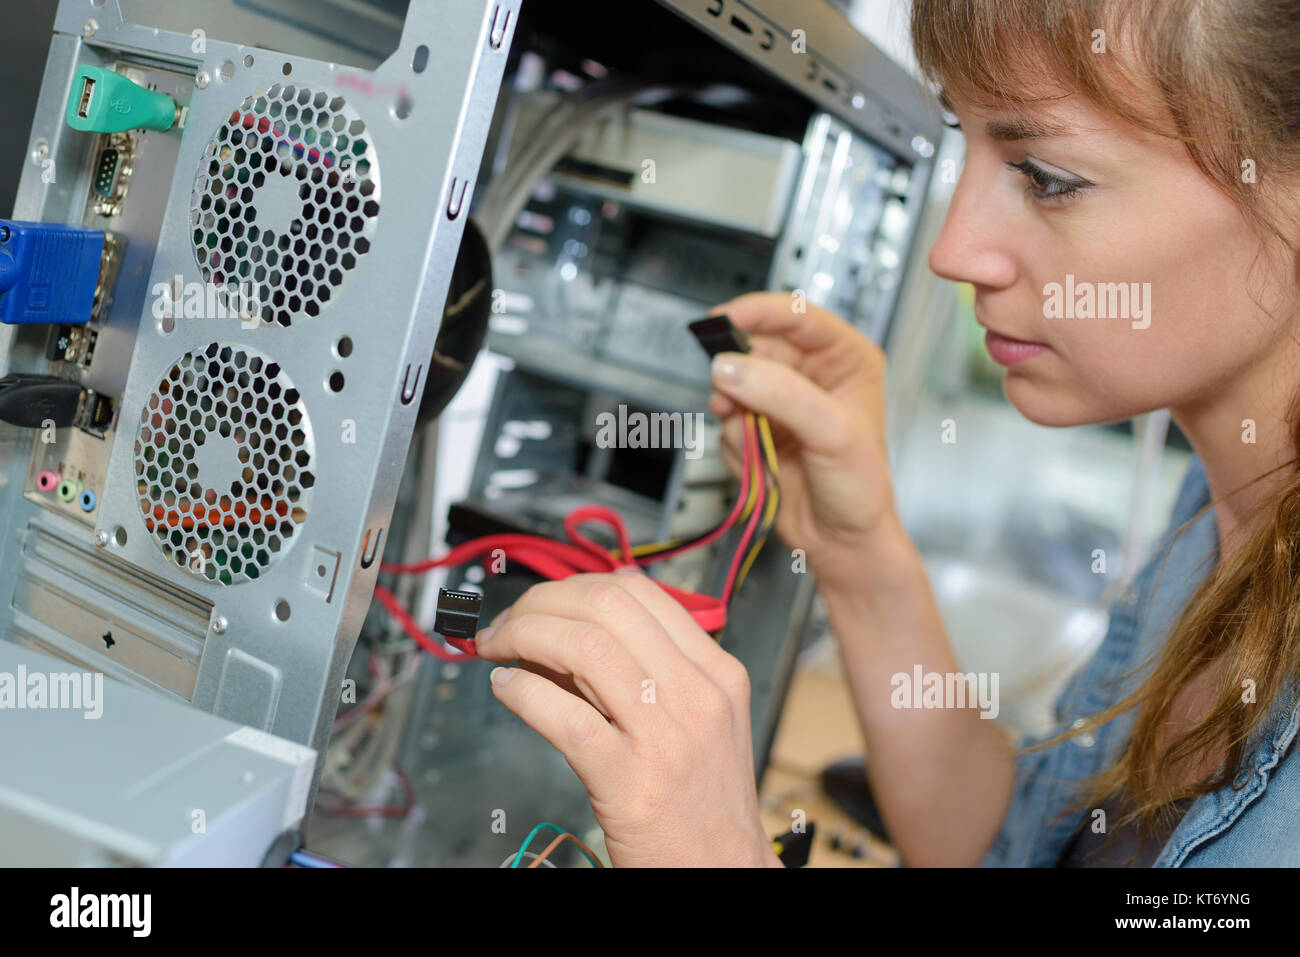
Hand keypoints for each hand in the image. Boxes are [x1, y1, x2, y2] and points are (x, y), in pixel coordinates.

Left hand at [475, 570, 781, 867]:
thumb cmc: (704, 803)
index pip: (635, 593)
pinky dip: (523, 692)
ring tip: (496, 651)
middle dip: (539, 603)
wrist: (727, 872)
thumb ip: (641, 674)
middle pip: (605, 606)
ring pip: (583, 646)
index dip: (572, 588)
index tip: (540, 605)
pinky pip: (565, 716)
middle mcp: (697, 694)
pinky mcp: (632, 783)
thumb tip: (559, 634)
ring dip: (522, 636)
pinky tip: (506, 690)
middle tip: (506, 625)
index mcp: (716, 671)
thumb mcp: (696, 721)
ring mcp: (667, 737)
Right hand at [708, 291, 896, 589]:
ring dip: (734, 413)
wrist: (842, 542)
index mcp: (845, 358)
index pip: (797, 315)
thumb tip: (731, 368)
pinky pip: (726, 420)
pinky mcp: (758, 428)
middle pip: (755, 347)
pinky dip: (733, 441)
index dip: (758, 312)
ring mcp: (781, 401)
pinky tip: (759, 461)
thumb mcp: (831, 432)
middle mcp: (812, 374)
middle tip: (727, 395)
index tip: (725, 320)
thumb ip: (781, 394)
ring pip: (734, 383)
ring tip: (753, 438)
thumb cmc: (860, 489)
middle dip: (738, 374)